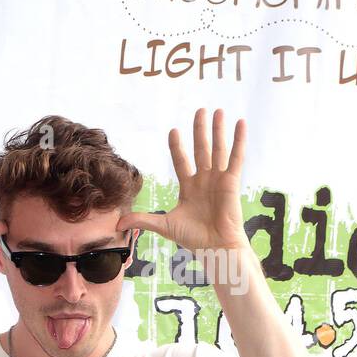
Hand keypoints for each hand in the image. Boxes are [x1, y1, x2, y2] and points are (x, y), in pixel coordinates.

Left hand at [119, 108, 249, 254]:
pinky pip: (236, 157)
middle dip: (199, 130)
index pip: (181, 161)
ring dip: (218, 129)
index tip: (173, 131)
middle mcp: (204, 180)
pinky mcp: (231, 182)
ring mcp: (218, 179)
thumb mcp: (163, 225)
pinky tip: (240, 123)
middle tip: (200, 110)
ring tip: (218, 111)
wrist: (215, 247)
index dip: (177, 147)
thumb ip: (142, 220)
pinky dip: (239, 140)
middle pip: (201, 149)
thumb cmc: (193, 238)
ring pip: (218, 149)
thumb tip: (117, 224)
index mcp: (189, 188)